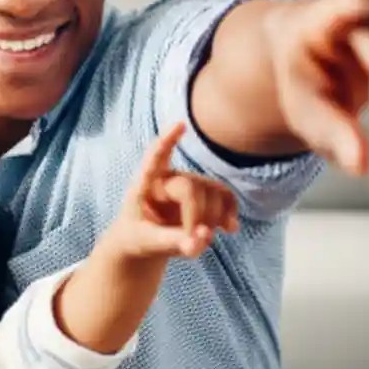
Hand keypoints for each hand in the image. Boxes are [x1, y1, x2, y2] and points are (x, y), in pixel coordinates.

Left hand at [106, 123, 239, 260]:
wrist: (145, 241)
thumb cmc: (139, 237)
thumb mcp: (148, 243)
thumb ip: (172, 242)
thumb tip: (202, 239)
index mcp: (143, 186)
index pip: (154, 159)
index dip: (166, 142)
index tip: (179, 124)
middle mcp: (168, 178)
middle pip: (191, 188)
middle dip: (196, 217)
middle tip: (192, 243)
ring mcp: (189, 183)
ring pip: (212, 191)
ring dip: (212, 218)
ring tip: (201, 241)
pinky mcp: (205, 194)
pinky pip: (225, 197)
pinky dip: (229, 212)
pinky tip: (230, 229)